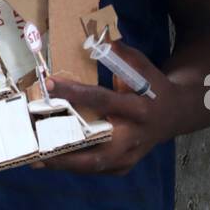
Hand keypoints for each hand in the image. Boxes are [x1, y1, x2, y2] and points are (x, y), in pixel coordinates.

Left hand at [35, 43, 182, 175]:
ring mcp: (130, 155)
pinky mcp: (124, 166)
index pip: (101, 100)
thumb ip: (121, 55)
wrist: (173, 115)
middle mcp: (134, 137)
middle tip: (38, 144)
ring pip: (93, 165)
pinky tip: (52, 159)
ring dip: (64, 162)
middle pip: (96, 148)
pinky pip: (96, 168)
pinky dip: (74, 165)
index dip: (74, 92)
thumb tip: (96, 40)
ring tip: (36, 158)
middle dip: (66, 147)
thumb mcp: (142, 66)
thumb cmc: (152, 87)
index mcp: (138, 109)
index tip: (50, 84)